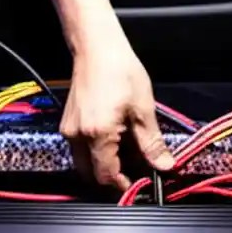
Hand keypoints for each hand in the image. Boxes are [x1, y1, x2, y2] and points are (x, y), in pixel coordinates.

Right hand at [61, 28, 172, 189]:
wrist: (97, 47)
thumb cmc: (119, 70)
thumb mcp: (143, 109)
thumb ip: (152, 143)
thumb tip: (164, 164)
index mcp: (97, 135)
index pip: (106, 176)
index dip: (123, 185)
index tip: (138, 184)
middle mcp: (78, 136)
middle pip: (91, 174)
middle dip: (112, 177)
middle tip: (134, 170)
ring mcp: (70, 130)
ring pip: (84, 162)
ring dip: (103, 164)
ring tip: (126, 152)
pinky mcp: (68, 122)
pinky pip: (80, 148)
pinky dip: (95, 151)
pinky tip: (113, 139)